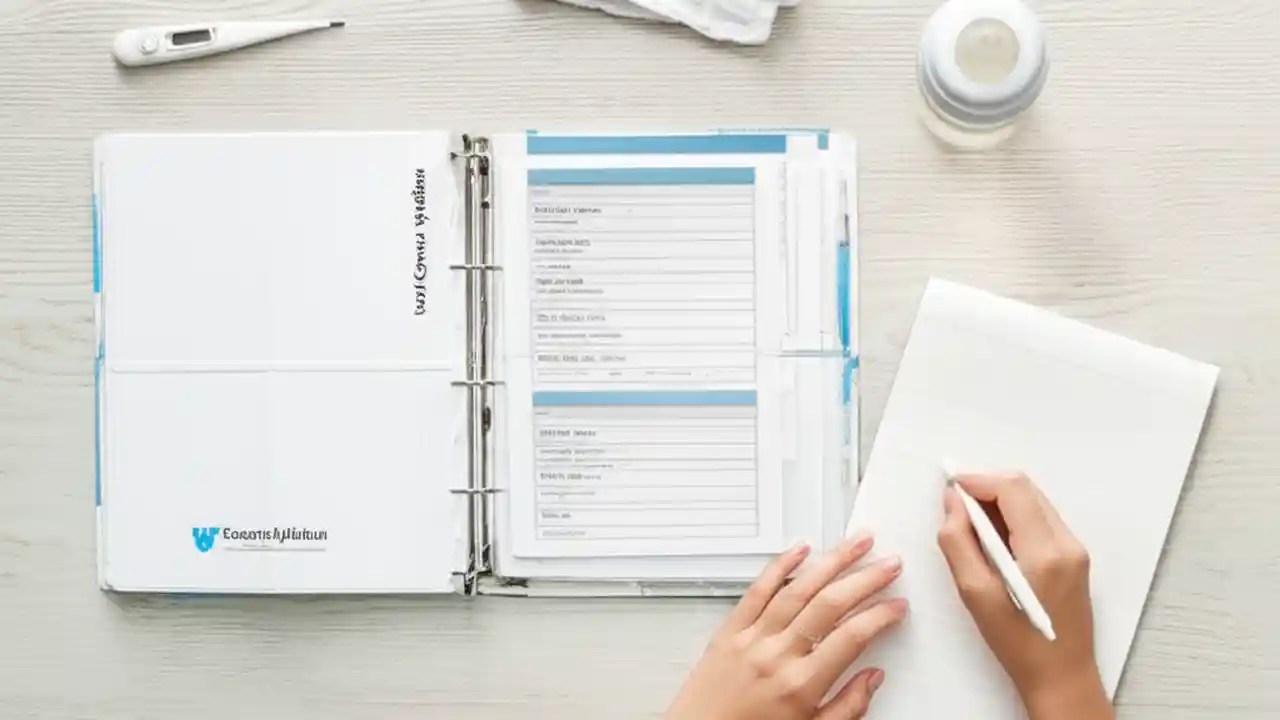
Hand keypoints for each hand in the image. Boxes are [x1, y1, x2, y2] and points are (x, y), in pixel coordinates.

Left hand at [665, 536, 907, 719]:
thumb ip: (847, 707)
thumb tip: (872, 677)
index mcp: (800, 685)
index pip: (852, 638)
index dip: (880, 616)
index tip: (897, 605)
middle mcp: (776, 656)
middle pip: (829, 604)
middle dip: (865, 578)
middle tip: (889, 563)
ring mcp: (751, 639)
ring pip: (797, 588)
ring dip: (831, 561)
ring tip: (856, 543)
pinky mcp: (729, 631)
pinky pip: (757, 590)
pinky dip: (780, 565)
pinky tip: (799, 550)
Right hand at [936, 473, 1113, 719]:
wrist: (1062, 677)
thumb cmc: (1019, 645)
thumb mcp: (975, 595)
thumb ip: (958, 543)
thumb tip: (953, 504)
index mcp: (1045, 552)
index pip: (1012, 490)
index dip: (977, 480)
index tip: (950, 486)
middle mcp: (1068, 544)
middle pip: (1025, 489)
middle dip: (987, 487)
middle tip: (956, 502)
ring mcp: (1076, 549)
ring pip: (1034, 501)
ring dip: (1000, 501)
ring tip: (971, 522)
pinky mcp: (1075, 557)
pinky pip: (1042, 519)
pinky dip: (1014, 517)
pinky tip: (994, 539)